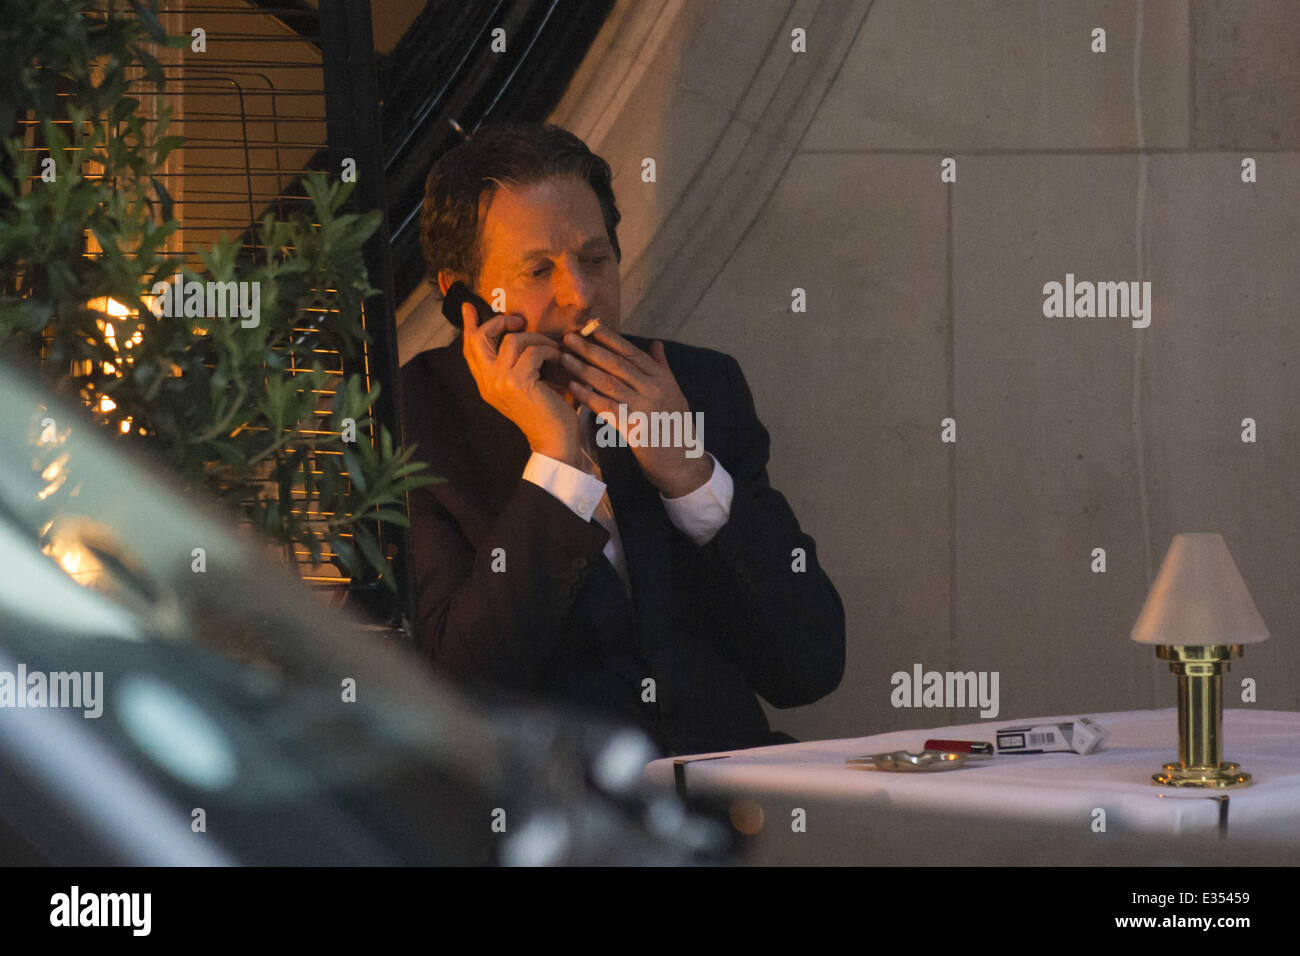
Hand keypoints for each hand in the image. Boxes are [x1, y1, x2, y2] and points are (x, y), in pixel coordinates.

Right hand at [460, 301, 580, 466]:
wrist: (555, 440)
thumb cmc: (545, 412)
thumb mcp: (521, 386)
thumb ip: (511, 365)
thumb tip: (514, 334)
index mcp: (486, 384)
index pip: (470, 349)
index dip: (470, 326)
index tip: (469, 307)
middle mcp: (487, 383)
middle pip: (480, 338)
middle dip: (500, 322)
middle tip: (519, 319)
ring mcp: (500, 382)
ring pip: (512, 340)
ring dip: (535, 338)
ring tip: (551, 347)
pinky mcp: (518, 382)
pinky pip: (533, 351)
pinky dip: (549, 350)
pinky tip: (558, 358)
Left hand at [561, 325, 712, 497]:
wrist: (683, 461)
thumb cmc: (675, 425)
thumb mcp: (674, 391)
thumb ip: (661, 366)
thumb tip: (656, 343)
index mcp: (661, 377)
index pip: (631, 351)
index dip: (609, 337)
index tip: (590, 325)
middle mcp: (654, 389)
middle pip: (616, 364)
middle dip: (590, 349)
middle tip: (568, 338)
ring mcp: (645, 408)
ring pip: (608, 383)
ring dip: (583, 369)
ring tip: (564, 358)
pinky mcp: (634, 428)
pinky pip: (606, 408)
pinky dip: (588, 396)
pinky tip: (572, 387)